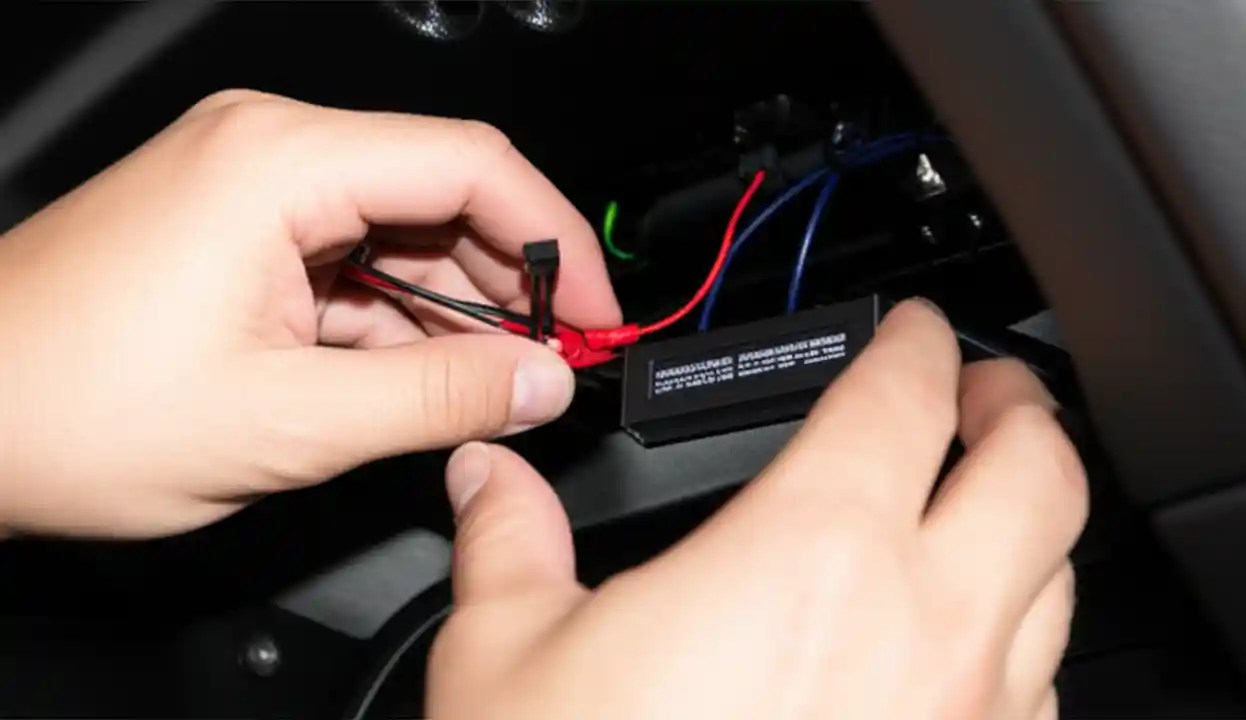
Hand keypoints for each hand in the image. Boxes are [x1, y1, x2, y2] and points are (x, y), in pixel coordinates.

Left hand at [0, 90, 619, 538]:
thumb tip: (540, 381)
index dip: (557, 241)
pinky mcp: (235, 231)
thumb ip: (436, 396)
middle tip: (554, 362)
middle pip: (442, 193)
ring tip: (487, 383)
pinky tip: (413, 372)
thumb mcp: (286, 423)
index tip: (598, 311)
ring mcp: (248, 188)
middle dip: (513, 280)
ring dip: (454, 306)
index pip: (471, 167)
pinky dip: (394, 314)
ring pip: (400, 230)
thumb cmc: (64, 407)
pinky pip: (349, 256)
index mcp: (280, 162)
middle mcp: (266, 151)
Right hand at [428, 301, 1087, 719]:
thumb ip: (508, 538)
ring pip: (1056, 582)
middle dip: (1015, 412)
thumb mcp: (507, 656)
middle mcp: (919, 629)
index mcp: (809, 555)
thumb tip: (487, 476)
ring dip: (1027, 523)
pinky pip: (1036, 692)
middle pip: (1037, 473)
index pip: (904, 396)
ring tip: (981, 505)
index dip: (916, 342)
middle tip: (978, 395)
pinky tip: (959, 645)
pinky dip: (1016, 639)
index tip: (913, 330)